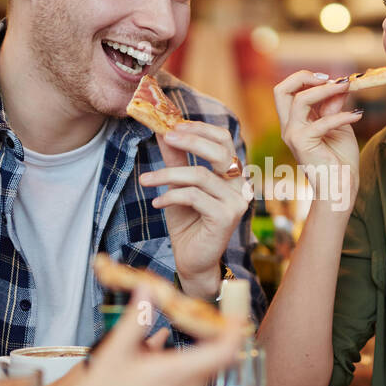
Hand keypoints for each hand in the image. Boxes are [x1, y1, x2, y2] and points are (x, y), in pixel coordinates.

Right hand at [38, 288, 242, 385]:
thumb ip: (137, 319)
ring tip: (142, 376)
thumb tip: (149, 290)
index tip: (234, 320)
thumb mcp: (113, 353)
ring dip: (176, 377)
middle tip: (165, 347)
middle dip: (192, 353)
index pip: (224, 352)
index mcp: (173, 375)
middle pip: (205, 368)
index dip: (233, 333)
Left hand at [138, 120, 251, 298]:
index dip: (199, 129)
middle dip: (189, 140)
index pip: (223, 139)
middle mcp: (239, 185)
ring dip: (167, 175)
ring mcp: (236, 201)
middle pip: (219, 150)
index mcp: (231, 174)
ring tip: (145, 180)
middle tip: (164, 136)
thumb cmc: (187, 223)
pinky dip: (171, 196)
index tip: (171, 125)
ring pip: (200, 175)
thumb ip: (175, 160)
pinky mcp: (226, 217)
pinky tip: (157, 203)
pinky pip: (194, 197)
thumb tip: (163, 131)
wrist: (191, 260)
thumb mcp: (177, 186)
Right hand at [272, 70, 360, 175]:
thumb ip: (334, 106)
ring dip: (326, 90)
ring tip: (347, 87)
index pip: (287, 90)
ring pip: (300, 100)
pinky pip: (322, 122)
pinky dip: (343, 115)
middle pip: (280, 90)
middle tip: (329, 78)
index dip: (305, 78)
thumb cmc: (340, 159)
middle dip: (303, 77)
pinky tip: (358, 114)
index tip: (329, 78)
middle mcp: (289, 127)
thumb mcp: (339, 125)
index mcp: (295, 122)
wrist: (341, 185)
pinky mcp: (303, 144)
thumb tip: (340, 84)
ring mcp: (293, 135)